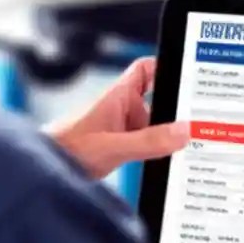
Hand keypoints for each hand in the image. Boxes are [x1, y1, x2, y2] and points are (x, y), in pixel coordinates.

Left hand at [47, 58, 189, 178]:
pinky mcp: (119, 147)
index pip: (147, 69)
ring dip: (166, 136)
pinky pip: (145, 144)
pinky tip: (168, 162)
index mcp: (118, 96)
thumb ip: (148, 141)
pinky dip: (156, 151)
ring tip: (188, 147)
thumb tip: (183, 132)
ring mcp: (120, 128)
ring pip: (154, 126)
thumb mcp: (113, 146)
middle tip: (199, 122)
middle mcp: (121, 109)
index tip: (190, 76)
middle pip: (158, 100)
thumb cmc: (66, 150)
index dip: (167, 67)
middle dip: (175, 111)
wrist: (44, 175)